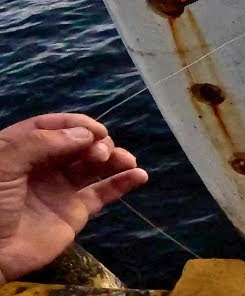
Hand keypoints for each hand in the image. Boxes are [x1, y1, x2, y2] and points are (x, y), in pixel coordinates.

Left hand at [0, 114, 147, 283]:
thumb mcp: (4, 164)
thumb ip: (43, 143)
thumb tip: (86, 135)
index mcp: (22, 149)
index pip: (55, 126)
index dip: (77, 124)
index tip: (95, 132)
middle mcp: (44, 165)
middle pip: (79, 143)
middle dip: (97, 142)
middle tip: (99, 154)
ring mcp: (61, 188)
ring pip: (95, 164)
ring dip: (115, 157)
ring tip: (126, 161)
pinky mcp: (75, 211)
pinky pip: (104, 193)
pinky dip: (124, 183)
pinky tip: (139, 176)